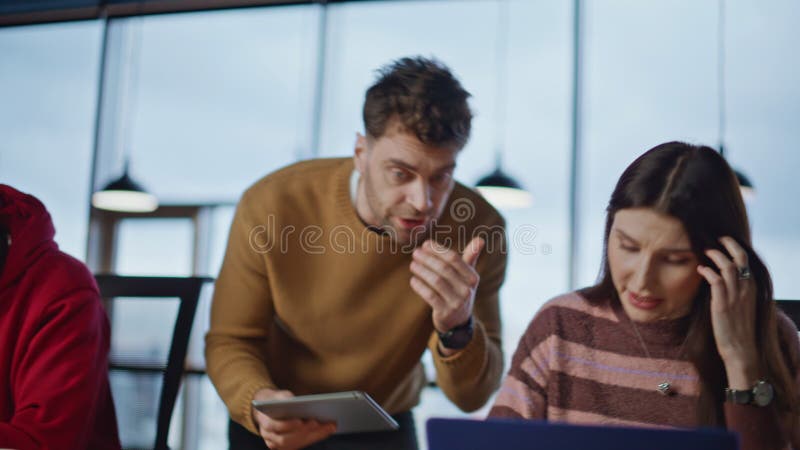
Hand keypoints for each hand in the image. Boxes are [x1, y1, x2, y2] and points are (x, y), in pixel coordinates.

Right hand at [252, 388, 335, 449]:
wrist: (267, 409)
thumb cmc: (274, 400)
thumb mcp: (277, 394)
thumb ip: (283, 397)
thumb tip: (292, 400)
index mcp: (263, 421)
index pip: (274, 426)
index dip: (287, 425)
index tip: (300, 421)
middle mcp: (268, 435)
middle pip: (285, 438)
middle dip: (304, 431)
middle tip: (320, 423)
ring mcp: (275, 443)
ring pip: (293, 444)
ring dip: (312, 436)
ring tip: (328, 426)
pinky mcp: (284, 446)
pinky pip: (298, 445)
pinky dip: (312, 438)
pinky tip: (325, 431)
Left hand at [410, 236, 483, 336]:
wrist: (458, 321)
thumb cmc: (460, 291)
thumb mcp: (468, 276)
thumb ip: (471, 257)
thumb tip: (480, 239)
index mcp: (473, 278)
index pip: (454, 259)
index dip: (439, 250)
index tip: (426, 244)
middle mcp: (467, 290)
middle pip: (444, 269)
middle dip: (428, 259)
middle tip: (415, 253)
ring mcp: (456, 302)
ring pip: (436, 282)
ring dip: (422, 271)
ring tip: (412, 264)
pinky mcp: (445, 312)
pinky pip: (430, 296)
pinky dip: (420, 287)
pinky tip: (413, 280)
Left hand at [696, 236, 758, 388]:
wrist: (740, 350)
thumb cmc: (738, 328)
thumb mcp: (742, 305)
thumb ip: (736, 290)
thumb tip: (723, 278)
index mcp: (751, 288)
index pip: (746, 261)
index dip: (735, 248)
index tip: (724, 242)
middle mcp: (746, 289)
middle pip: (740, 258)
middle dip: (729, 245)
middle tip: (716, 239)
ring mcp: (735, 296)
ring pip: (728, 266)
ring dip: (715, 256)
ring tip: (705, 251)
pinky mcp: (723, 304)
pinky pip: (716, 281)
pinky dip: (708, 271)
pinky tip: (700, 269)